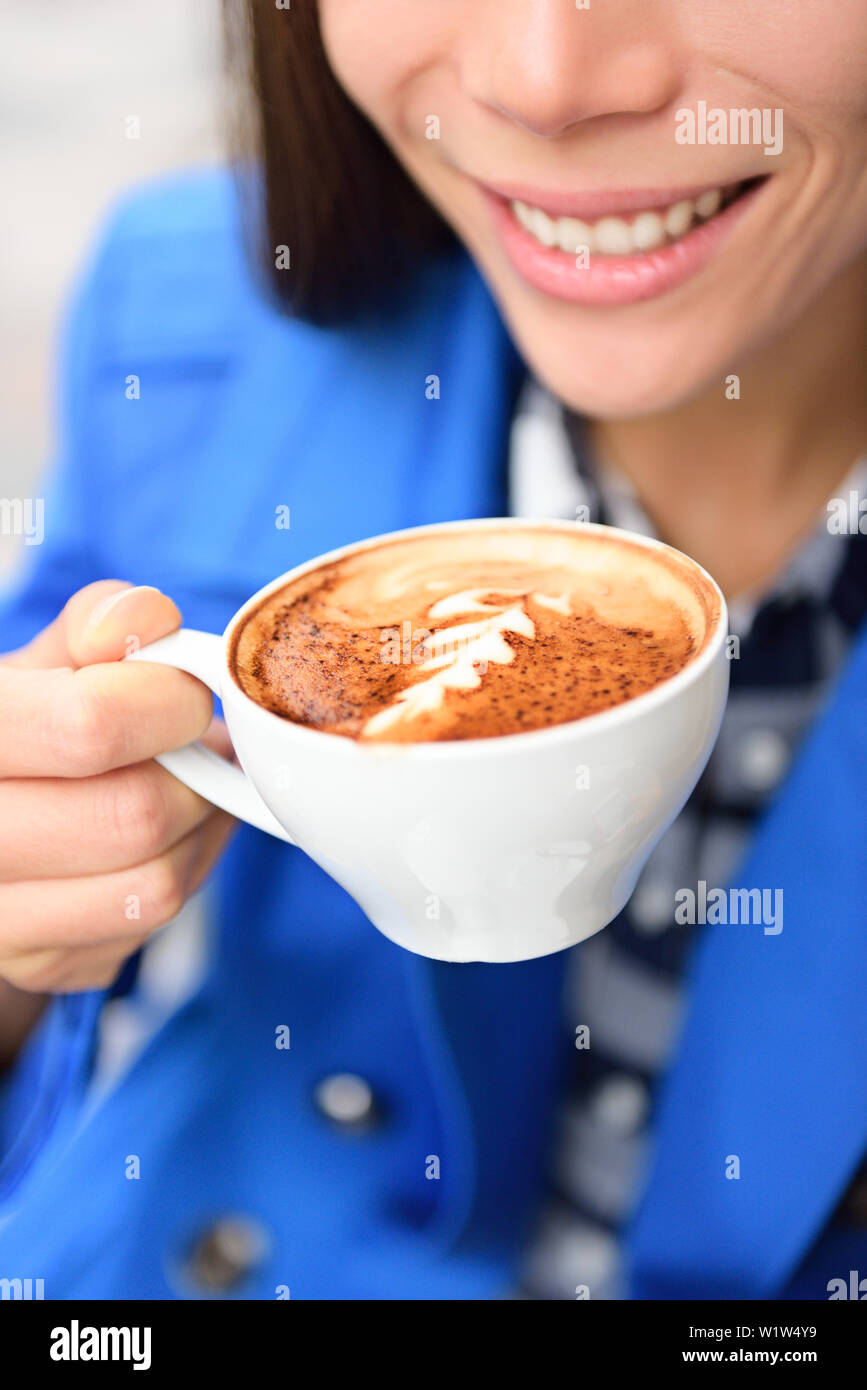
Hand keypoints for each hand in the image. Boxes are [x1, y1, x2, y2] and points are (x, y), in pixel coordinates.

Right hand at [0, 582, 235, 993]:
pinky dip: (176, 876)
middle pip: (136, 815)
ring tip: (178, 791)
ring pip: (156, 884)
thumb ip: (97, 629)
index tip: (180, 694)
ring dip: (194, 832)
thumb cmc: (24, 729)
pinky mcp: (35, 962)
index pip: (91, 726)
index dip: (166, 702)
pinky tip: (152, 843)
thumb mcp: (42, 664)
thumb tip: (145, 620)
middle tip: (191, 749)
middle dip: (191, 774)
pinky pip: (148, 925)